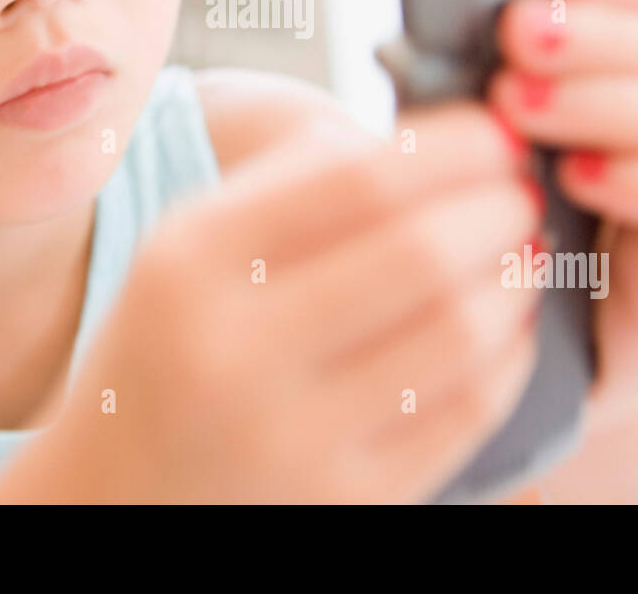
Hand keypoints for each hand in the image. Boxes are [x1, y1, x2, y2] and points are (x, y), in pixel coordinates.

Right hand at [34, 101, 542, 503]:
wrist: (114, 493)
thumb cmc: (166, 345)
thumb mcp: (187, 244)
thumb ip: (290, 181)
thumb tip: (431, 140)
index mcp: (194, 261)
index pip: (359, 180)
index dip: (452, 149)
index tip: (496, 134)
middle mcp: (235, 350)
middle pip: (420, 251)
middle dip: (499, 207)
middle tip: (523, 192)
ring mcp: (289, 438)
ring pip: (457, 333)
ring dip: (514, 279)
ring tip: (521, 252)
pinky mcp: (340, 503)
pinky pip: (463, 415)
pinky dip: (507, 357)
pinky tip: (508, 328)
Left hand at [487, 0, 637, 435]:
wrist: (529, 342)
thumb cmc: (499, 216)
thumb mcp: (482, 135)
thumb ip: (478, 78)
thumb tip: (433, 30)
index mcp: (637, 62)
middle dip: (594, 32)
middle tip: (516, 38)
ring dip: (604, 98)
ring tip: (520, 109)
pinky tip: (578, 180)